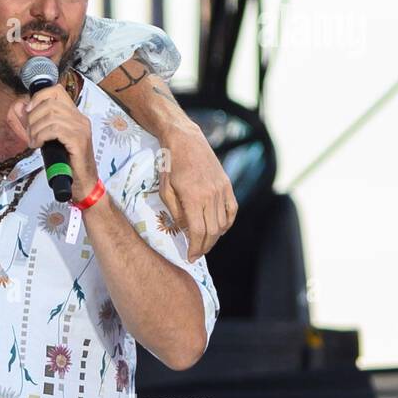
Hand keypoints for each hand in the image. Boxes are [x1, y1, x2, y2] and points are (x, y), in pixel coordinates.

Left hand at [8, 86, 98, 195]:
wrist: (83, 182)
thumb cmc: (66, 162)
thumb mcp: (48, 139)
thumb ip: (33, 124)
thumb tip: (18, 107)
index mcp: (74, 115)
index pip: (56, 91)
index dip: (38, 97)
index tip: (28, 111)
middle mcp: (80, 119)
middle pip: (50, 103)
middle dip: (33, 117)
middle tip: (30, 133)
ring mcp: (81, 129)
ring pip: (51, 116)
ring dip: (35, 129)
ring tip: (33, 141)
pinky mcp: (78, 140)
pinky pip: (55, 130)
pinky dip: (41, 136)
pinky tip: (38, 145)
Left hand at [159, 122, 237, 260]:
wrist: (185, 140)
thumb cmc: (170, 165)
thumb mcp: (165, 190)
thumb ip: (175, 212)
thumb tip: (185, 230)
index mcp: (193, 198)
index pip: (197, 231)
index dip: (194, 248)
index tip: (190, 257)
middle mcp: (210, 196)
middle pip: (211, 231)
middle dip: (204, 246)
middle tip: (196, 254)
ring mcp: (221, 190)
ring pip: (222, 223)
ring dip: (214, 237)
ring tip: (204, 243)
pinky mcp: (227, 185)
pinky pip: (232, 210)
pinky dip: (227, 223)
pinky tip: (219, 230)